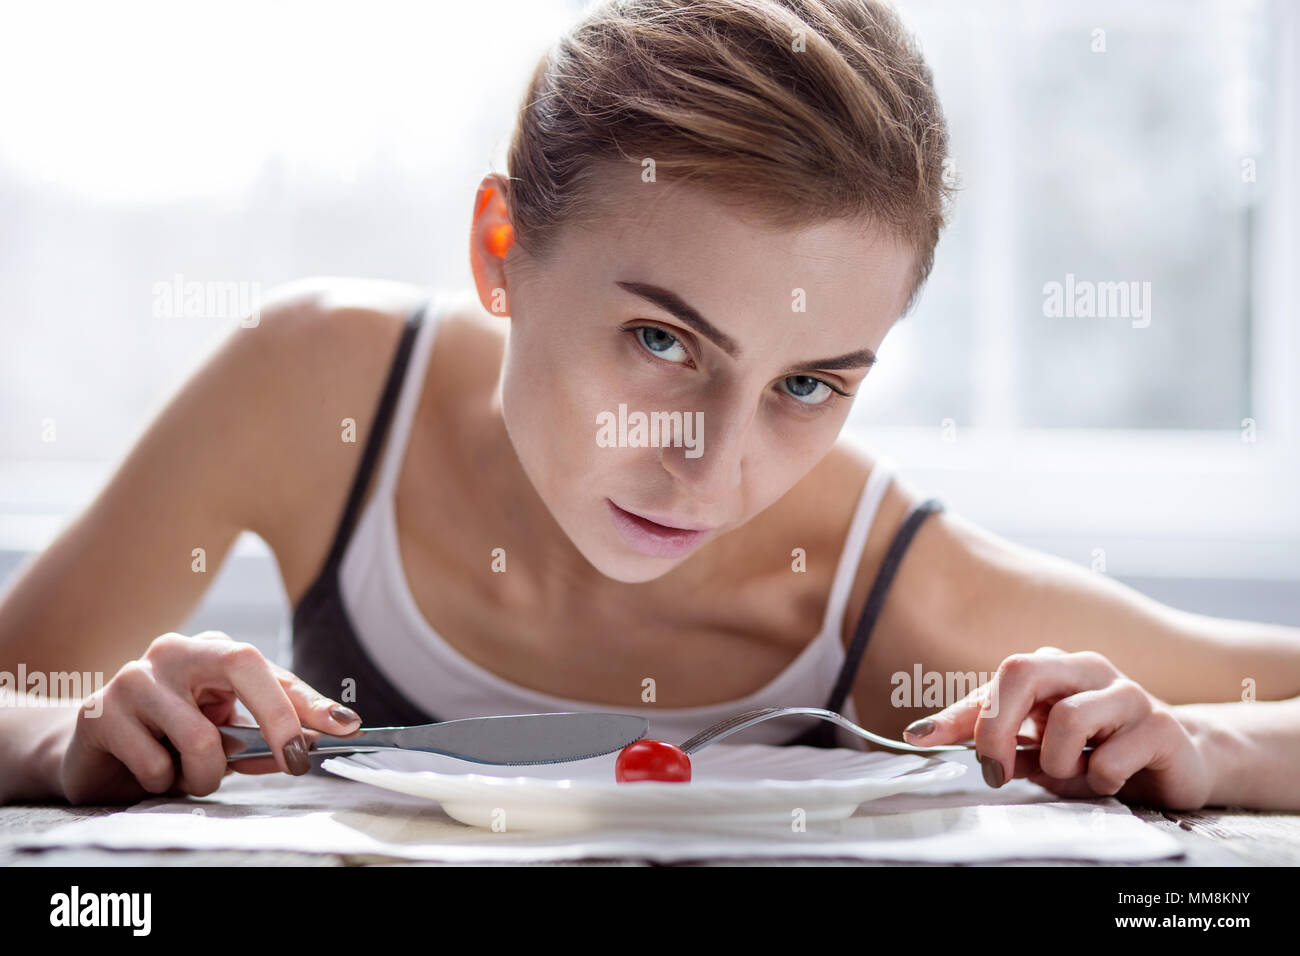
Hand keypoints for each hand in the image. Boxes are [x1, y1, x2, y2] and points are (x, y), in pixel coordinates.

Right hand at [59, 630, 362, 803]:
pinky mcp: (101, 710)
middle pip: (244, 664)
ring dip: (207, 775)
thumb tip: (309, 745)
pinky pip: (157, 764)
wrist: (92, 752)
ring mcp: (136, 676)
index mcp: (214, 653)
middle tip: (293, 762)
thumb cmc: (169, 741)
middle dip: (278, 720)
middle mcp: (177, 651)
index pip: (273, 672)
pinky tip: (149, 771)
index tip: (346, 728)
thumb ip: (264, 740)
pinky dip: (165, 782)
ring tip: (189, 775)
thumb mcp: (225, 739)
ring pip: (201, 737)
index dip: (311, 702)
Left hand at [901, 646, 1216, 809]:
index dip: (957, 714)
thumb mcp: (1036, 741)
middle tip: (996, 772)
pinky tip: (1109, 781)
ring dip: (1058, 764)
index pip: (996, 680)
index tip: (920, 739)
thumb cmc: (1098, 747)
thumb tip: (918, 734)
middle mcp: (1086, 669)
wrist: (1182, 759)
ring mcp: (1126, 694)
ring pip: (1067, 720)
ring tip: (1072, 775)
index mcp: (1052, 668)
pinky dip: (1098, 781)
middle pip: (1022, 672)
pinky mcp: (1161, 727)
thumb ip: (986, 734)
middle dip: (996, 728)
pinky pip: (1109, 760)